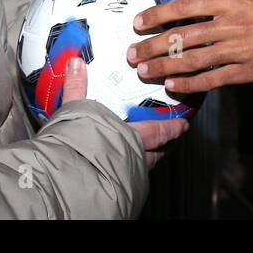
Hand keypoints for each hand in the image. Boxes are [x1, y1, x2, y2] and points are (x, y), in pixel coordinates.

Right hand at [61, 56, 188, 168]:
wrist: (68, 176)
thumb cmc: (77, 145)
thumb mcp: (76, 110)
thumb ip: (76, 86)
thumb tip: (76, 63)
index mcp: (132, 136)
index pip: (161, 131)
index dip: (174, 128)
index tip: (184, 124)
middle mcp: (135, 158)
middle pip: (158, 153)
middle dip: (166, 146)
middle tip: (170, 141)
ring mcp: (128, 176)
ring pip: (146, 168)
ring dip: (149, 160)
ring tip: (147, 155)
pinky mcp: (117, 189)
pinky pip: (130, 179)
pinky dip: (132, 173)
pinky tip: (124, 171)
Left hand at [126, 0, 252, 92]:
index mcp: (230, 2)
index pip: (184, 7)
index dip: (157, 15)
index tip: (138, 22)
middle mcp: (228, 25)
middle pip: (182, 36)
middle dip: (152, 45)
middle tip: (131, 53)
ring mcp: (236, 50)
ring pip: (192, 59)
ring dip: (164, 66)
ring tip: (144, 72)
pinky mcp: (246, 72)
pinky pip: (213, 79)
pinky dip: (191, 83)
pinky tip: (173, 86)